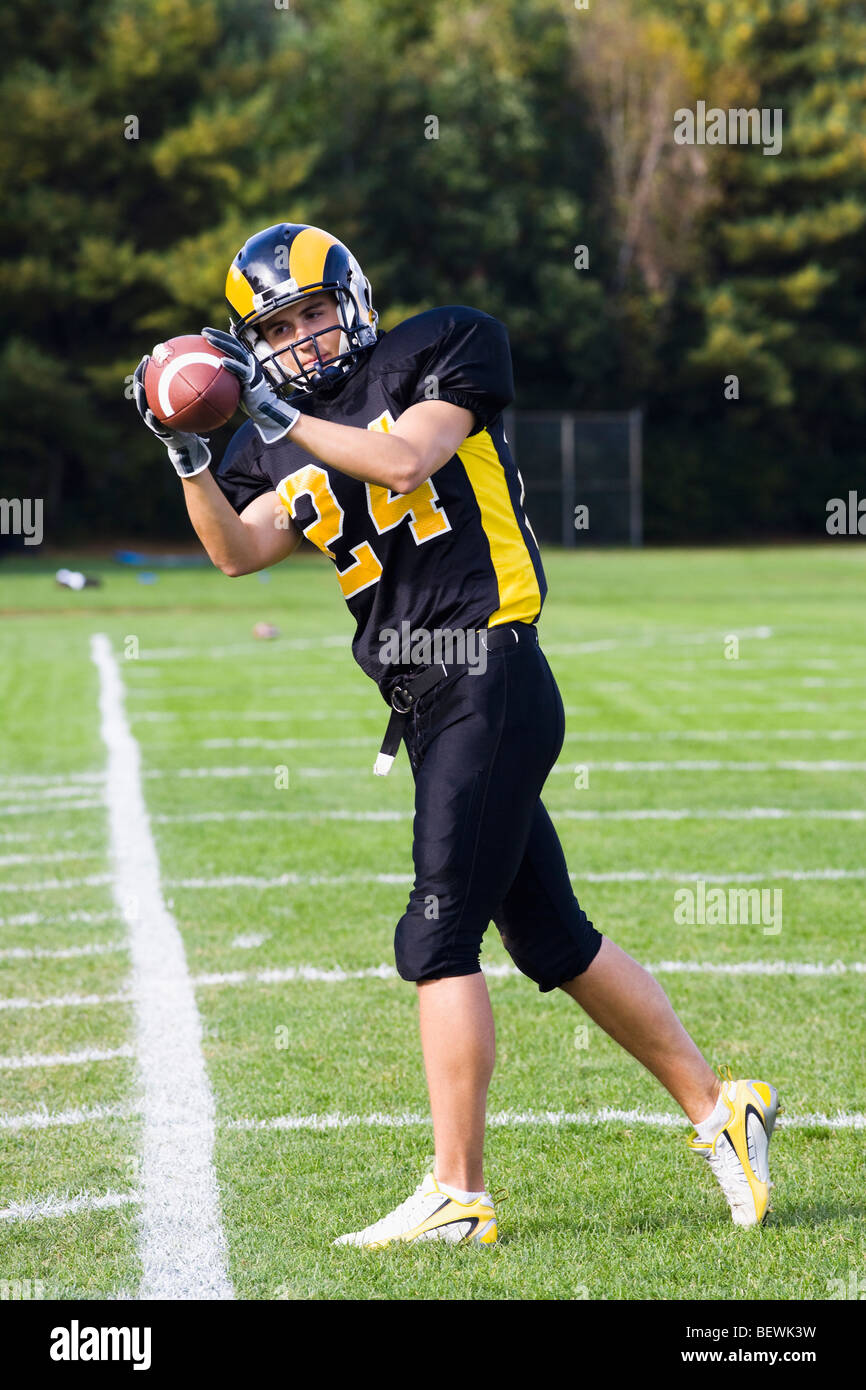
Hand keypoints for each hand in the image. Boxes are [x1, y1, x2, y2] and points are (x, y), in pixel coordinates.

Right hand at [132, 358, 210, 477]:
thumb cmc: (193, 426)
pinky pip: (153, 425)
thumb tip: (212, 374)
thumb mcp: (196, 410)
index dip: (148, 370)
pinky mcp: (160, 433)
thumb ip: (197, 396)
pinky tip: (149, 412)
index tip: (150, 356)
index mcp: (160, 402)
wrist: (189, 447)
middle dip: (140, 376)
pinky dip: (151, 418)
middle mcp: (155, 409)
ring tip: (139, 385)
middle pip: (143, 390)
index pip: (152, 383)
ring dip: (139, 396)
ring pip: (142, 406)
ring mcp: (155, 421)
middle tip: (143, 363)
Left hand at [201, 326, 299, 445]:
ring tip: (210, 340)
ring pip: (237, 352)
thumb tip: (205, 374)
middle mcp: (248, 360)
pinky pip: (242, 370)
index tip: (204, 332)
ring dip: (222, 345)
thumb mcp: (233, 384)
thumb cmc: (246, 398)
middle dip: (218, 336)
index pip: (231, 343)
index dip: (219, 335)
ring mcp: (251, 368)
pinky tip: (223, 361)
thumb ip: (224, 376)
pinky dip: (233, 365)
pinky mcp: (253, 379)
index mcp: (243, 360)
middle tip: (204, 332)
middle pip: (233, 344)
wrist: (263, 409)